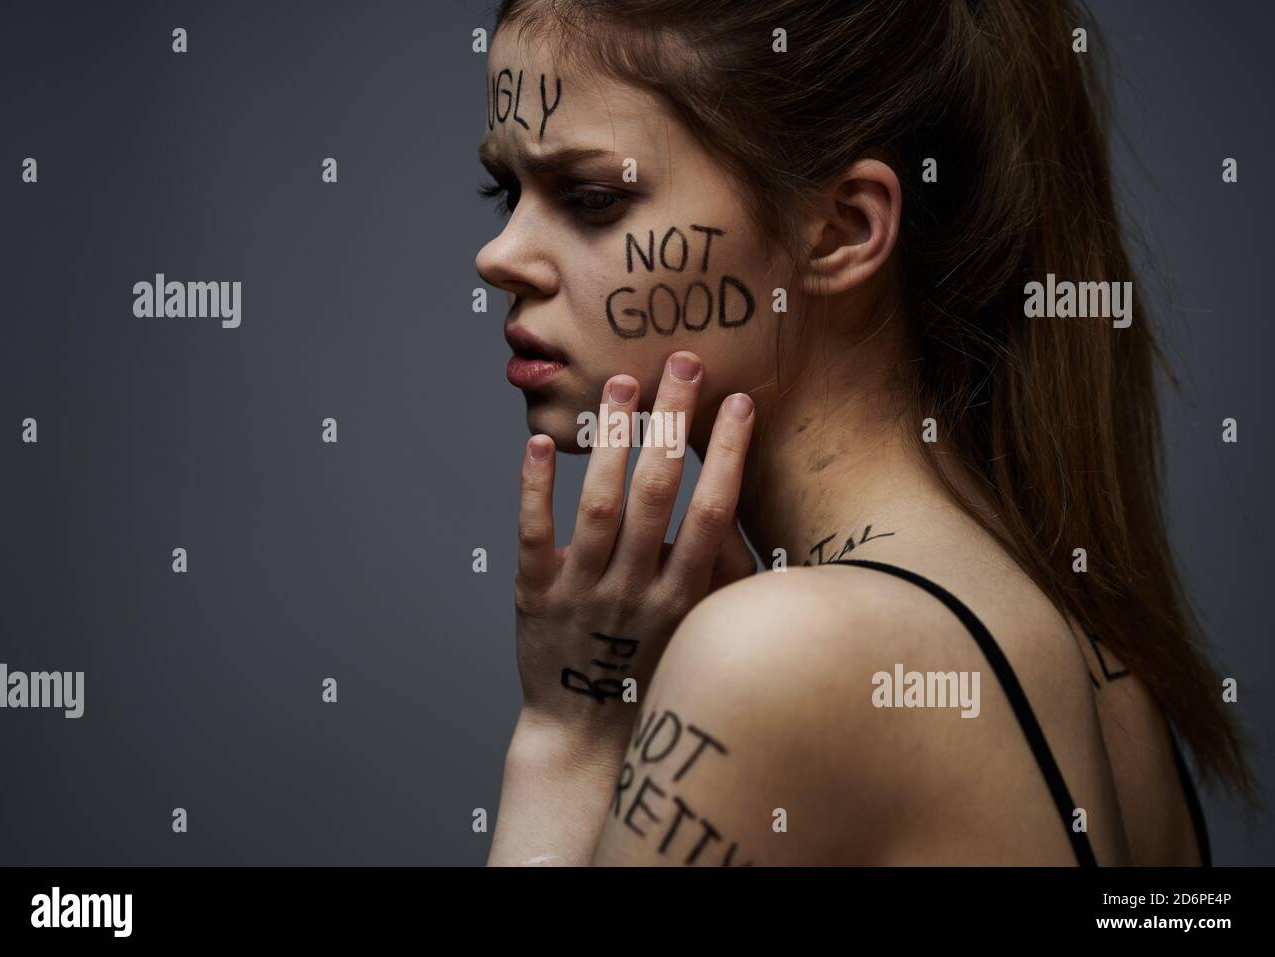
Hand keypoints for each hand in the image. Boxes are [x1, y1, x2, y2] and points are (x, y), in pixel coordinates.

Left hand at [511, 351, 756, 749]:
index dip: (727, 454)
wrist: (586, 732)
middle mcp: (636, 589)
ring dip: (613, 440)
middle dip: (672, 423)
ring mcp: (582, 591)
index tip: (739, 402)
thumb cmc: (650, 670)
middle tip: (684, 363)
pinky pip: (534, 535)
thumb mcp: (697, 628)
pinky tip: (540, 443)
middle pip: (658, 494)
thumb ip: (717, 573)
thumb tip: (730, 503)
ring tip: (623, 385)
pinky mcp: (534, 595)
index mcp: (683, 596)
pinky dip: (535, 488)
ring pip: (599, 506)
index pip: (712, 512)